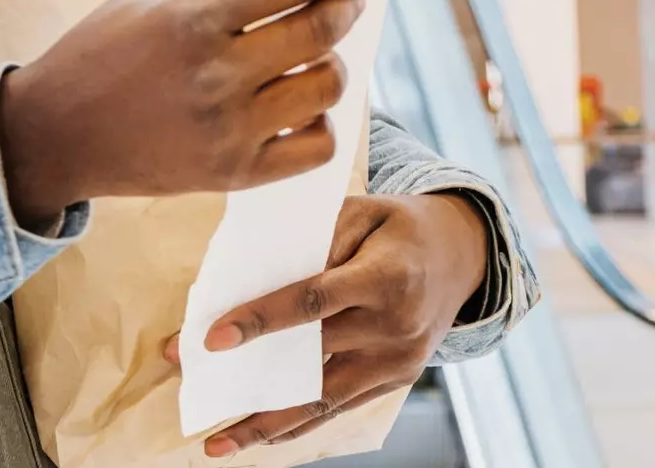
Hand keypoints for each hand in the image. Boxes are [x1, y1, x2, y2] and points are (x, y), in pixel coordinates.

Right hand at [0, 0, 366, 225]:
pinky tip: (296, 102)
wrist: (58, 133)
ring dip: (331, 61)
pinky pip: (317, 146)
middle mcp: (216, 74)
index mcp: (192, 17)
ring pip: (326, 87)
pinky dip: (319, 119)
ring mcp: (229, 130)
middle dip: (345, 6)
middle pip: (321, 31)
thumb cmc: (103, 46)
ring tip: (310, 53)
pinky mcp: (236, 175)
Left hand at [169, 193, 490, 456]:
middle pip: (310, 357)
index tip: (213, 338)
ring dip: (268, 424)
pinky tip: (261, 436)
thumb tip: (255, 272)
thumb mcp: (362, 211)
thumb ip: (316, 238)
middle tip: (192, 382)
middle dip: (247, 374)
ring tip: (218, 443)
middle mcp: (393, 326)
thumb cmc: (397, 227)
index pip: (313, 300)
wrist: (462, 256)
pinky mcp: (396, 381)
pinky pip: (340, 407)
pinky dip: (299, 424)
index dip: (262, 319)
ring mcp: (396, 361)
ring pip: (323, 399)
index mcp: (385, 276)